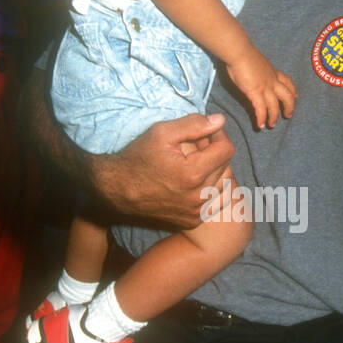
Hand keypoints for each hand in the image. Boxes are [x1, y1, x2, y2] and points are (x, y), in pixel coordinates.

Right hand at [87, 111, 234, 228]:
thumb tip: (221, 121)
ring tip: (196, 162)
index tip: (207, 131)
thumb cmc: (137, 157)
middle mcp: (198, 197)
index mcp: (193, 174)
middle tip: (197, 146)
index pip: (226, 149)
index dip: (218, 135)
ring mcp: (195, 212)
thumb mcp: (161, 132)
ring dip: (215, 170)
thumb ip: (194, 125)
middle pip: (225, 166)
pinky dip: (211, 189)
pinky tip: (196, 181)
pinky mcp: (192, 221)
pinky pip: (215, 202)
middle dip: (215, 152)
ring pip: (223, 185)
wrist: (116, 189)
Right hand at [225, 43, 296, 129]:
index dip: (293, 90)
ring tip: (271, 125)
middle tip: (288, 115)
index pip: (287, 82)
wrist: (239, 51)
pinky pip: (261, 109)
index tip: (296, 96)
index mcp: (272, 72)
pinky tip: (260, 125)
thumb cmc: (243, 53)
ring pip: (275, 106)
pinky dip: (261, 118)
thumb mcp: (255, 62)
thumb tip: (253, 74)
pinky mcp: (255, 92)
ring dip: (274, 117)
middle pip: (287, 96)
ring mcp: (265, 87)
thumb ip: (257, 71)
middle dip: (289, 107)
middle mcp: (272, 80)